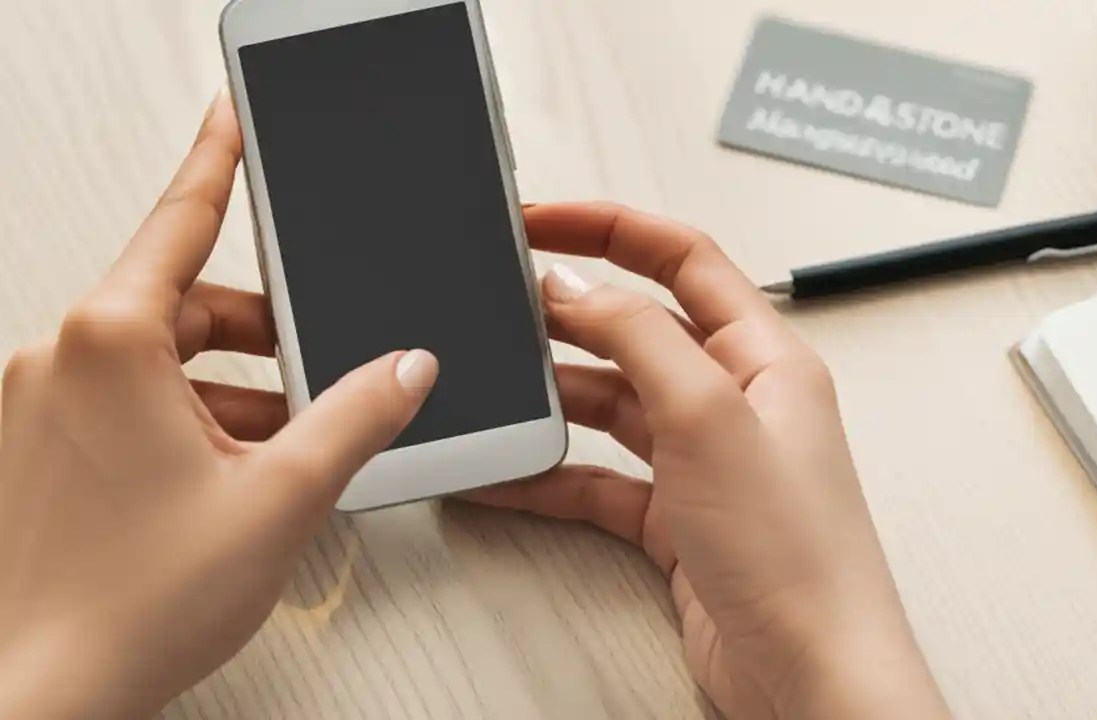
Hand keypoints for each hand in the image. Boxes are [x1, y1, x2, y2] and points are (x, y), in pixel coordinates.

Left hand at [0, 91, 438, 718]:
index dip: (221, 161)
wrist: (37, 701)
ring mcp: (36, 405)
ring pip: (157, 365)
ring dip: (225, 395)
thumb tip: (405, 370)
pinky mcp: (31, 449)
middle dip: (262, 337)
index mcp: (112, 343)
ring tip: (280, 453)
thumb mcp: (281, 498)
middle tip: (322, 373)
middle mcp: (59, 358)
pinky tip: (225, 479)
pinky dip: (180, 425)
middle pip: (185, 306)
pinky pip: (121, 405)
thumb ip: (358, 416)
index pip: (183, 221)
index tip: (234, 116)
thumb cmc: (129, 605)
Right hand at [465, 204, 950, 718]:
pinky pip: (599, 480)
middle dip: (571, 312)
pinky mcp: (677, 521)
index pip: (683, 259)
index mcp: (765, 357)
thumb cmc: (797, 555)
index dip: (611, 228)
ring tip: (496, 388)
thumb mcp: (710, 415)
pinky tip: (506, 473)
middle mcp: (736, 403)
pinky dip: (550, 474)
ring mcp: (704, 464)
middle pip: (641, 329)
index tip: (542, 220)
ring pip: (614, 406)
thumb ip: (638, 337)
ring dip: (555, 397)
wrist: (810, 675)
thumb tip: (576, 283)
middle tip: (504, 299)